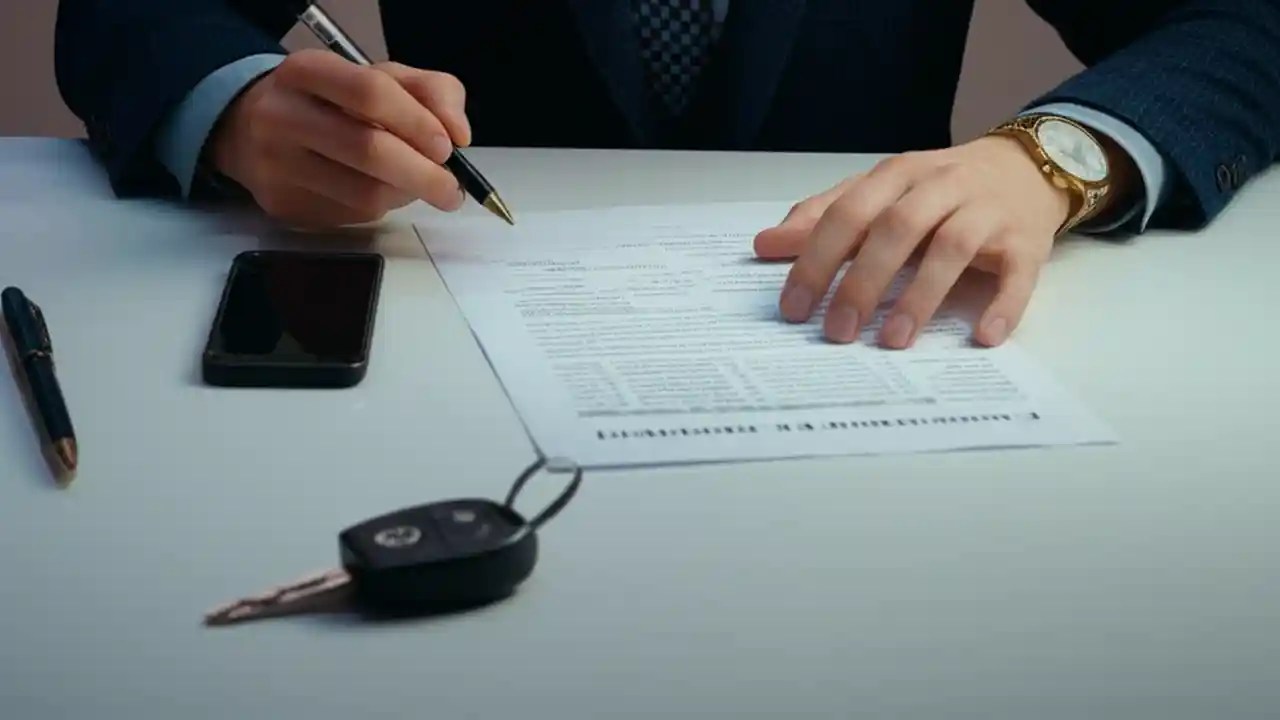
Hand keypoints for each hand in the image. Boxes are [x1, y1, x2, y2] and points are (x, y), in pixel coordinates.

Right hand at [208, 49, 470, 227]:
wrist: (254, 130)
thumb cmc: (334, 102)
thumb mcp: (382, 78)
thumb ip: (432, 92)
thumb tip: (458, 135)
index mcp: (307, 71)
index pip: (370, 93)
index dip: (417, 122)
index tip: (448, 147)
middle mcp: (283, 115)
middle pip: (367, 150)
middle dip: (423, 175)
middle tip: (451, 190)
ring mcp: (277, 165)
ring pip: (363, 193)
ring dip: (405, 195)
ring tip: (418, 186)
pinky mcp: (283, 206)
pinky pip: (350, 216)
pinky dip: (379, 208)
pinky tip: (378, 191)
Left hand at [753, 136, 1072, 347]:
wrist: (1028, 167)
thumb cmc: (939, 190)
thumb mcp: (879, 193)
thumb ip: (824, 217)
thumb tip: (764, 245)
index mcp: (898, 175)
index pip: (849, 213)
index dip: (817, 259)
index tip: (794, 307)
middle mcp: (942, 186)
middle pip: (897, 228)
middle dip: (863, 282)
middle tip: (838, 331)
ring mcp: (987, 212)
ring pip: (952, 248)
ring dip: (920, 296)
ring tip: (894, 340)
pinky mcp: (1027, 241)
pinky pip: (1017, 274)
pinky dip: (1002, 305)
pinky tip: (982, 336)